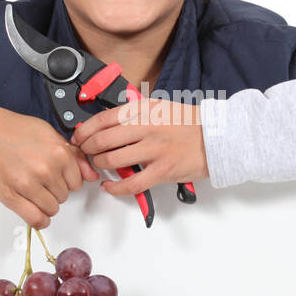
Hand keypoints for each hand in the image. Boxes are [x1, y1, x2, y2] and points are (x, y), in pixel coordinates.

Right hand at [0, 98, 99, 227]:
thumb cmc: (11, 130)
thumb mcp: (48, 133)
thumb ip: (73, 155)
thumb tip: (92, 175)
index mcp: (58, 152)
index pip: (77, 182)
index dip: (67, 180)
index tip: (58, 176)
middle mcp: (46, 169)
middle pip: (64, 196)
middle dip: (54, 190)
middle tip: (40, 179)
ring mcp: (28, 184)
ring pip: (52, 209)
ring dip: (46, 204)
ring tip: (34, 191)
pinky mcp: (11, 197)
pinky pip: (35, 219)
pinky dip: (39, 220)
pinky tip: (36, 212)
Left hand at [70, 97, 208, 197]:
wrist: (216, 138)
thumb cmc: (188, 124)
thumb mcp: (159, 108)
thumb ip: (134, 114)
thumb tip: (107, 124)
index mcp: (144, 111)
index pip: (104, 119)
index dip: (85, 130)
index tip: (79, 137)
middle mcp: (146, 128)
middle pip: (102, 140)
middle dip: (88, 148)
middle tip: (86, 152)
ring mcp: (154, 151)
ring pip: (112, 160)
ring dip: (100, 164)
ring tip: (99, 164)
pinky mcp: (161, 172)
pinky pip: (130, 183)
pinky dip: (114, 187)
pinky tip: (109, 185)